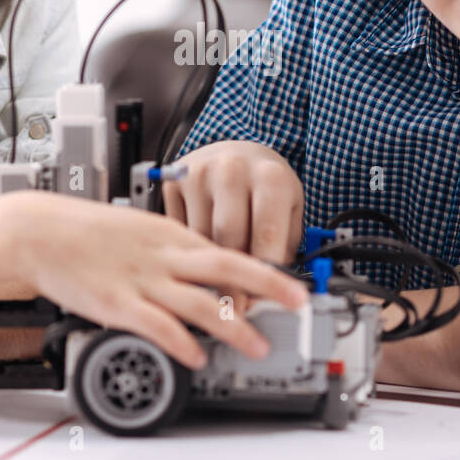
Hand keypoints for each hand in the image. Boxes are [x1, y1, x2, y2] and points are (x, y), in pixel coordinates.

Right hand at [14, 191, 309, 370]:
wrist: (39, 230)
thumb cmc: (85, 232)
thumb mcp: (139, 231)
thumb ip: (171, 251)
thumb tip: (203, 269)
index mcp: (170, 235)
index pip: (227, 251)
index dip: (262, 270)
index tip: (287, 285)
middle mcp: (164, 255)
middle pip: (228, 267)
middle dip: (268, 285)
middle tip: (297, 301)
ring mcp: (142, 279)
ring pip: (200, 300)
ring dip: (234, 324)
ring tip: (257, 344)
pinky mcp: (117, 303)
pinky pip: (157, 324)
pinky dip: (181, 341)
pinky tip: (197, 355)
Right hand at [162, 140, 304, 315]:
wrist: (237, 153)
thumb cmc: (264, 190)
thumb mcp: (286, 212)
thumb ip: (280, 250)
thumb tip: (265, 295)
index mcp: (270, 177)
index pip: (266, 233)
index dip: (262, 276)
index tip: (258, 303)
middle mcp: (233, 169)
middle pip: (228, 237)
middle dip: (230, 280)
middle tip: (232, 307)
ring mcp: (199, 172)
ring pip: (198, 237)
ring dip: (205, 266)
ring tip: (213, 280)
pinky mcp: (173, 178)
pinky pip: (176, 229)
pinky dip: (185, 248)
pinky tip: (194, 252)